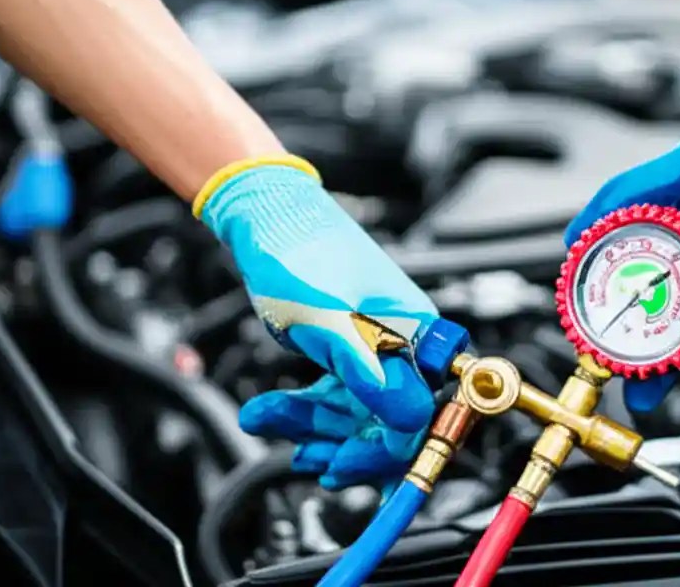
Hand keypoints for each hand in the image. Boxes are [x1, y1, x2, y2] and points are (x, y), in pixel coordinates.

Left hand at [196, 156, 437, 478]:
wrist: (266, 213)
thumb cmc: (299, 251)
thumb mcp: (328, 319)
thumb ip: (368, 371)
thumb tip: (408, 420)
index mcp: (413, 332)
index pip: (415, 412)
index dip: (382, 446)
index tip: (341, 465)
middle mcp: (401, 341)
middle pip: (388, 419)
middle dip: (342, 442)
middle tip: (306, 459)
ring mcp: (373, 344)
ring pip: (355, 410)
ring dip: (311, 425)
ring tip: (264, 419)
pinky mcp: (345, 345)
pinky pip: (333, 394)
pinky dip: (301, 408)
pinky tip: (265, 411)